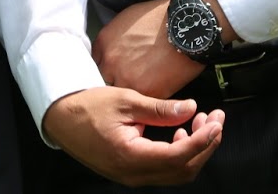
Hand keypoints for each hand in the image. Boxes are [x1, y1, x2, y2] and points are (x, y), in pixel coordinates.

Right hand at [42, 86, 224, 186]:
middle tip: (216, 119)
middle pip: (183, 170)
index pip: (178, 156)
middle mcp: (133, 174)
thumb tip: (191, 108)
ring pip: (175, 173)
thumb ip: (160, 109)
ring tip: (201, 122)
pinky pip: (163, 170)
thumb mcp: (126, 100)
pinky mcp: (131, 172)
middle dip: (205, 145)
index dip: (202, 141)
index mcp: (131, 156)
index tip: (217, 122)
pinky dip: (179, 154)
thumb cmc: (89, 105)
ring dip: (194, 150)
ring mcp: (131, 176)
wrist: (61, 117)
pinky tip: (179, 132)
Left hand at [92, 0, 202, 98]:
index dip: (108, 69)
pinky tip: (155, 91)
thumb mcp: (127, 19)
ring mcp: (127, 80)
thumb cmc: (160, 18)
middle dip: (116, 82)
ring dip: (131, 94)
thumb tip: (114, 51)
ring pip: (123, 95)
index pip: (97, 65)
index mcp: (104, 43)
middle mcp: (110, 64)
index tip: (117, 71)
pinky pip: (143, 101)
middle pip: (106, 82)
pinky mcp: (147, 93)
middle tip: (130, 81)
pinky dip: (148, 98)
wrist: (186, 26)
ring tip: (143, 90)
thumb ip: (114, 39)